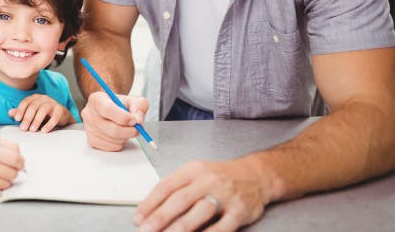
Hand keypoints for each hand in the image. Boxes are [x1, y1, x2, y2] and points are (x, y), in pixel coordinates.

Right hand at [0, 138, 24, 191]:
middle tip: (11, 167)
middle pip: (14, 172)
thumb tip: (22, 159)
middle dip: (15, 170)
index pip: (15, 159)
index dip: (21, 161)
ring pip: (8, 182)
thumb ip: (8, 146)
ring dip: (8, 178)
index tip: (21, 162)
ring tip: (1, 172)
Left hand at [9, 94, 74, 131]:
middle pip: (33, 106)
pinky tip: (44, 131)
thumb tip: (10, 112)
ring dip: (37, 120)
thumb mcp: (31, 113)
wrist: (62, 115)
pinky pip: (55, 117)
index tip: (17, 119)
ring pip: (43, 110)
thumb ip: (21, 113)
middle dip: (27, 118)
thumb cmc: (44, 114)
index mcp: (35, 98)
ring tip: (32, 130)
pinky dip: (49, 124)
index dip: (20, 110)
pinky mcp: (60, 110)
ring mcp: (53, 103)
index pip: (26, 102)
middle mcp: (43, 98)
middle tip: (23, 129)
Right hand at [81, 91, 147, 150]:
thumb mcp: (133, 100)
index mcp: (97, 99)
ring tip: (126, 129)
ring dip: (125, 137)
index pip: (108, 109)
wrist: (112, 109)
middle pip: (111, 129)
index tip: (134, 120)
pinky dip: (119, 143)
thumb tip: (138, 120)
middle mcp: (89, 113)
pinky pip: (111, 147)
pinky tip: (119, 135)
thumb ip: (139, 106)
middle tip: (136, 129)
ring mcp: (89, 128)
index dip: (123, 117)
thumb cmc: (120, 105)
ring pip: (113, 140)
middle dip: (129, 131)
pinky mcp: (92, 141)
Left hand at [134, 158, 270, 231]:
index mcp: (193, 170)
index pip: (166, 186)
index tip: (138, 218)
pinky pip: (221, 228)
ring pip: (198, 213)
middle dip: (160, 217)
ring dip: (179, 228)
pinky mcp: (239, 211)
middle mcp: (208, 181)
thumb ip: (176, 187)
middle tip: (145, 230)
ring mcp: (225, 196)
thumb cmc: (219, 176)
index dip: (150, 203)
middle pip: (180, 200)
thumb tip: (150, 207)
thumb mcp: (196, 172)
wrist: (256, 175)